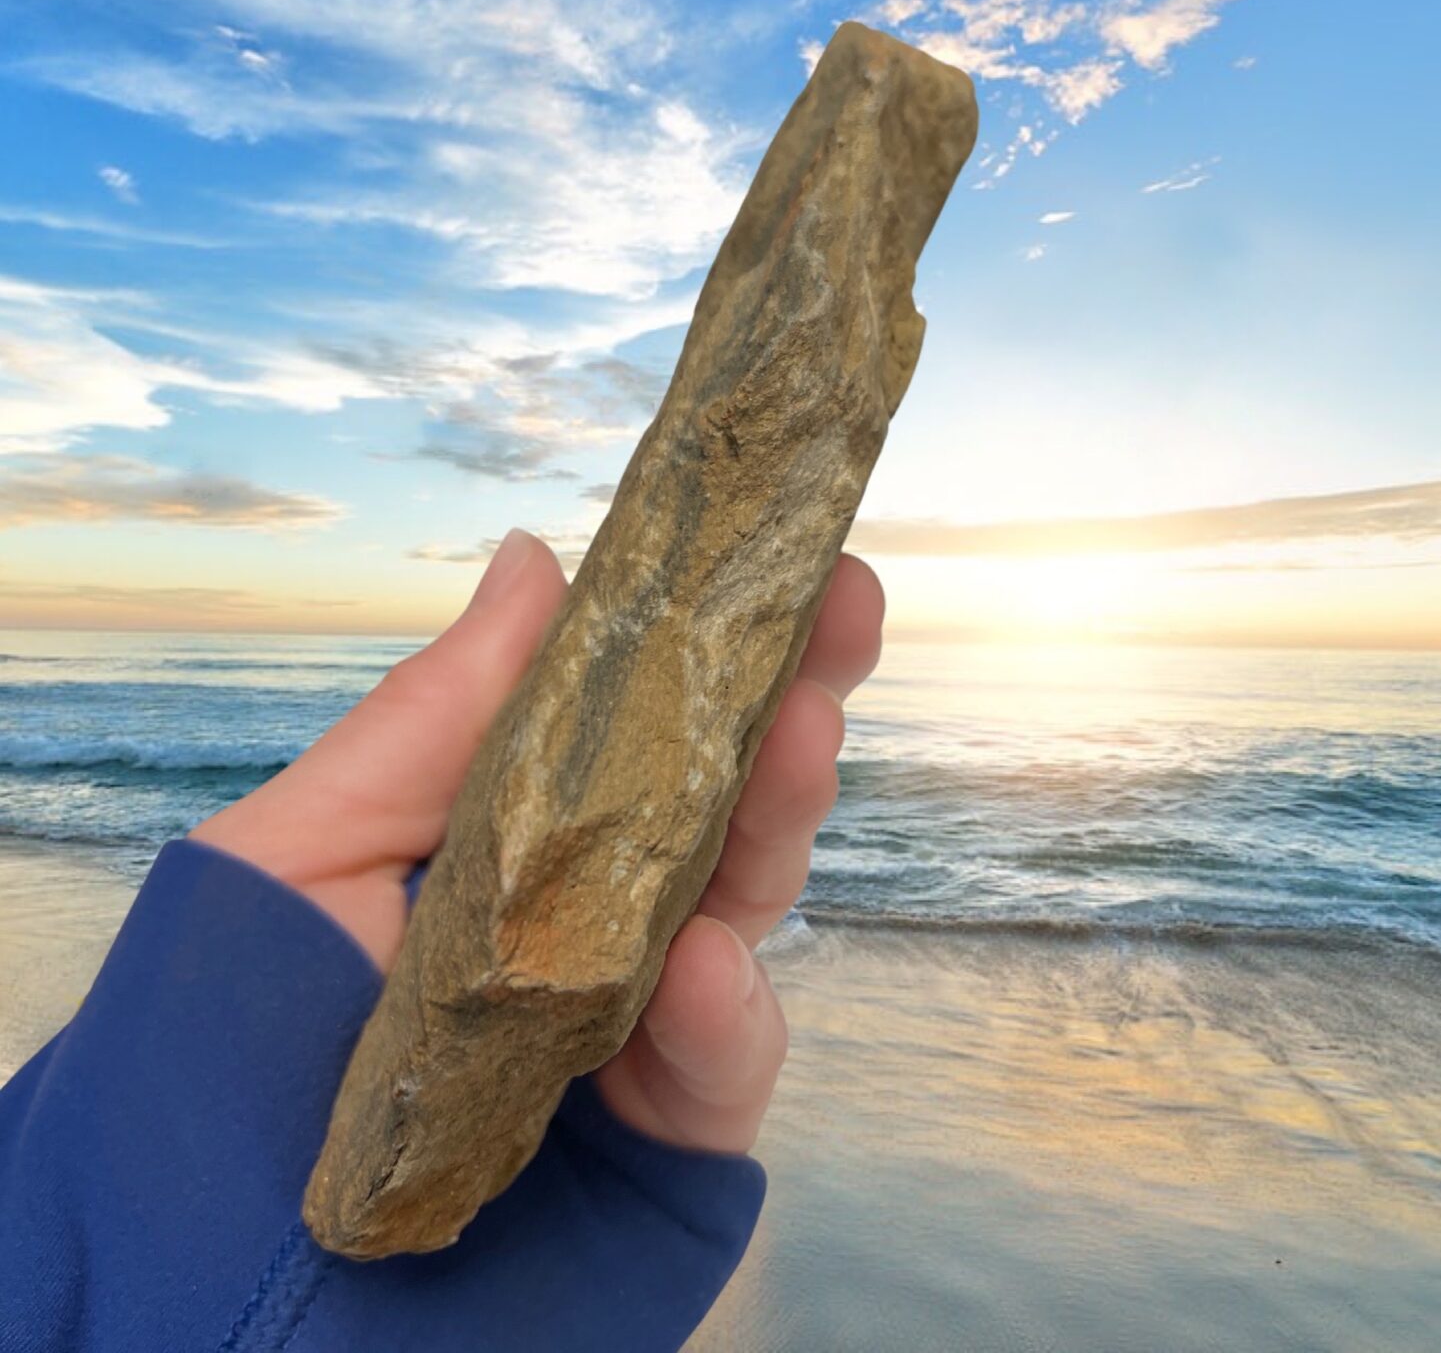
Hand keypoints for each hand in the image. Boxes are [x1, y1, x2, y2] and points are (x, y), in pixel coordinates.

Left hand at [191, 528, 882, 1155]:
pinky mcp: (670, 1136)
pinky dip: (728, 1012)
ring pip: (748, 902)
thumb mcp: (305, 855)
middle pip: (713, 794)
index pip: (629, 721)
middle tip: (840, 609)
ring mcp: (638, 1023)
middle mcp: (587, 914)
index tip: (768, 552)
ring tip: (800, 735)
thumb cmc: (218, 1053)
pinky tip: (700, 966)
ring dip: (781, 815)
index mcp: (510, 834)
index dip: (702, 636)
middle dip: (785, 696)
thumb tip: (540, 557)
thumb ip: (434, 716)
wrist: (210, 1299)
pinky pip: (729, 1064)